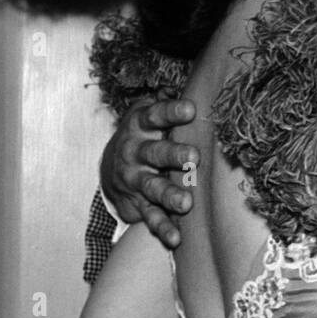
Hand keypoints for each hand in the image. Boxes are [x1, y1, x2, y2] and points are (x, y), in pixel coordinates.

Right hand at [100, 93, 199, 248]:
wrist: (111, 166)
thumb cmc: (146, 133)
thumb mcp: (151, 113)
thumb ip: (171, 102)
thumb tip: (205, 79)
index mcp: (140, 125)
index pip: (155, 115)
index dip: (171, 112)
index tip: (190, 109)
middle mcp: (135, 152)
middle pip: (154, 153)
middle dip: (173, 155)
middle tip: (194, 157)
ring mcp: (134, 179)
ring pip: (151, 187)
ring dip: (169, 195)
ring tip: (186, 202)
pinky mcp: (136, 204)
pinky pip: (150, 217)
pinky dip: (163, 228)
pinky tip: (176, 238)